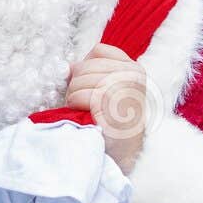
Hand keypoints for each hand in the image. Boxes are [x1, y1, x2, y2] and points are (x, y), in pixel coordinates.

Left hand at [65, 42, 147, 172]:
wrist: (123, 152)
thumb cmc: (114, 123)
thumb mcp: (109, 90)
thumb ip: (94, 72)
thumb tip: (68, 66)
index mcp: (134, 68)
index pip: (99, 50)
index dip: (86, 67)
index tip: (91, 88)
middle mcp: (132, 73)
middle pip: (85, 65)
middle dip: (76, 84)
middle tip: (84, 104)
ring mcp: (121, 84)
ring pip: (78, 79)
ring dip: (74, 97)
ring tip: (85, 111)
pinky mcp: (108, 98)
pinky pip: (78, 94)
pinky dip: (75, 105)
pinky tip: (85, 116)